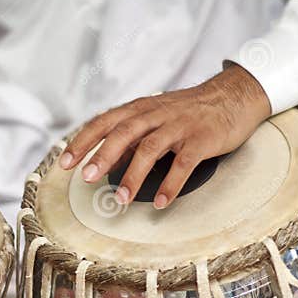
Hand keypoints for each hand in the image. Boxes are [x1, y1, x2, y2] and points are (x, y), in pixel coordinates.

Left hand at [59, 63, 270, 207]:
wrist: (233, 96)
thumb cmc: (188, 111)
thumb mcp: (154, 118)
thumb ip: (130, 138)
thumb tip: (104, 162)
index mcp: (140, 109)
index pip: (104, 123)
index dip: (83, 142)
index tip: (65, 163)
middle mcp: (156, 114)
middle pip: (123, 133)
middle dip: (102, 156)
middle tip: (87, 178)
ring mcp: (179, 126)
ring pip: (150, 148)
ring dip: (133, 175)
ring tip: (121, 199)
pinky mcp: (202, 139)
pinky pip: (183, 163)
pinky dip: (170, 184)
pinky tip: (160, 202)